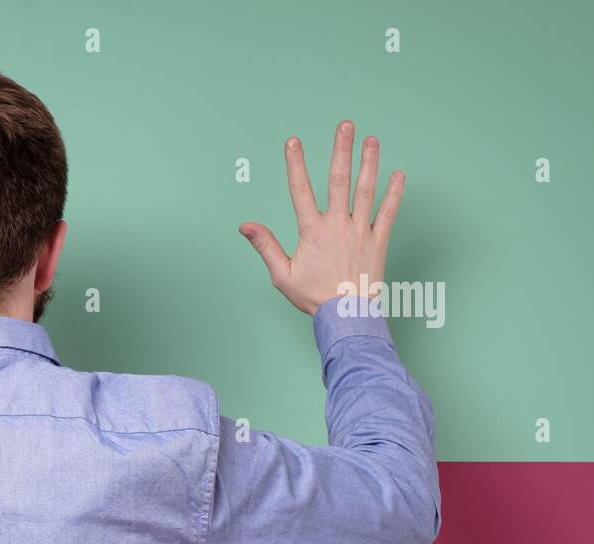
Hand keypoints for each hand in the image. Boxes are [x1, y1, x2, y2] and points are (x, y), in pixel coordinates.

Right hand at [240, 120, 402, 315]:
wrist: (345, 316)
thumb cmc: (313, 297)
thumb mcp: (282, 274)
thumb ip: (266, 246)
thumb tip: (245, 226)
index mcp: (312, 231)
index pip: (301, 190)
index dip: (296, 164)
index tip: (293, 142)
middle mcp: (338, 225)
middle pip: (339, 180)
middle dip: (342, 150)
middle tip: (346, 125)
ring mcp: (361, 231)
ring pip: (366, 190)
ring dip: (369, 163)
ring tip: (371, 139)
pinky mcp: (379, 241)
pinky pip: (389, 213)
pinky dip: (395, 193)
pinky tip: (399, 174)